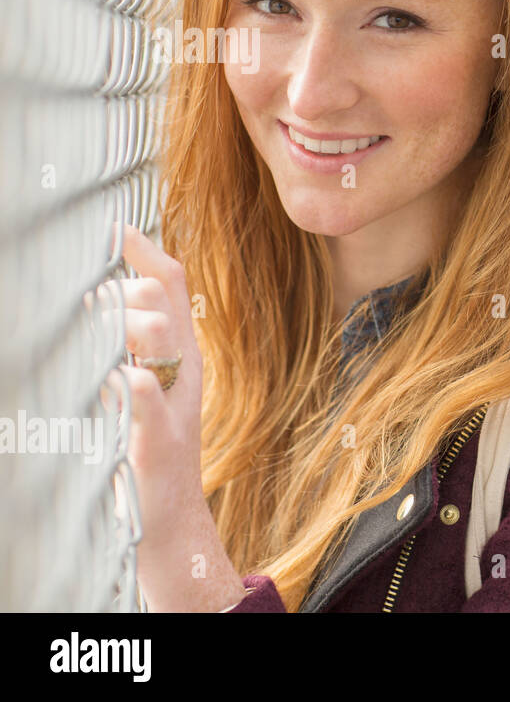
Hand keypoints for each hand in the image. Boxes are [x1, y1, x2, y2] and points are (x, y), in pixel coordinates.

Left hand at [97, 223, 245, 610]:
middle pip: (160, 298)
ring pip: (158, 332)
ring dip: (121, 324)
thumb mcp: (148, 387)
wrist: (169, 518)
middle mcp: (184, 369)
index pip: (172, 282)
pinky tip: (110, 376)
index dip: (146, 249)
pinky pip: (145, 390)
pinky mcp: (157, 437)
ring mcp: (174, 401)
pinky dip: (127, 376)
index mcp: (182, 352)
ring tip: (95, 341)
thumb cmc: (148, 449)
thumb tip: (101, 293)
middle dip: (120, 294)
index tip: (116, 227)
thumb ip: (134, 343)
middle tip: (88, 312)